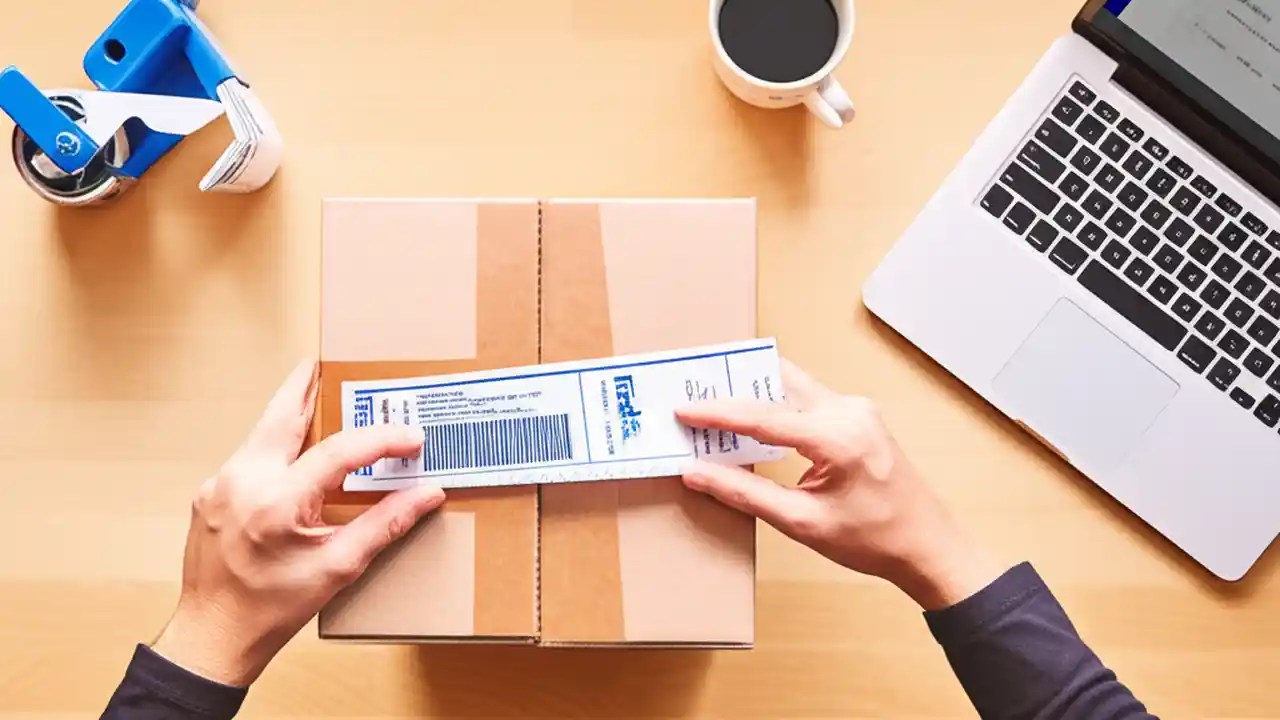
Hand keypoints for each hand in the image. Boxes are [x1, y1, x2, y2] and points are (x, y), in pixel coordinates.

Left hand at [152, 360, 444, 685]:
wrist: (213, 635)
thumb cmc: (272, 609)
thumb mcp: (337, 568)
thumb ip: (384, 524)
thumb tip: (427, 494)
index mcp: (276, 502)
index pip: (338, 450)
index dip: (380, 438)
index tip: (411, 438)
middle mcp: (242, 481)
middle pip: (283, 413)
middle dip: (311, 385)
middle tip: (333, 361)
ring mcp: (220, 483)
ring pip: (264, 432)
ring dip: (295, 414)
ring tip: (323, 398)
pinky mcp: (211, 492)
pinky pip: (251, 455)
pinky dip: (279, 446)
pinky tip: (299, 452)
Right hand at [676, 361, 999, 610]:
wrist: (929, 546)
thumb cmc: (874, 540)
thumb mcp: (802, 523)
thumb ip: (746, 494)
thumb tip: (698, 474)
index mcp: (837, 437)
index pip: (763, 416)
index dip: (717, 412)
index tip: (683, 409)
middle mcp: (849, 411)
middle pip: (779, 383)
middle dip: (735, 387)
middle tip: (695, 391)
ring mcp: (858, 410)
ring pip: (794, 387)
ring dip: (756, 395)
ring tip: (716, 406)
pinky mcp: (859, 417)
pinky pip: (809, 400)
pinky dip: (777, 406)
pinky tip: (754, 422)